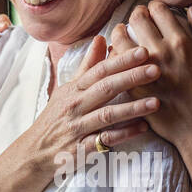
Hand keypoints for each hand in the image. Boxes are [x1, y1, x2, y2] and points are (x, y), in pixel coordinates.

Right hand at [15, 33, 161, 170]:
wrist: (35, 152)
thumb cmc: (56, 118)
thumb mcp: (67, 90)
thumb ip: (87, 66)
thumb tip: (101, 39)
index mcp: (74, 89)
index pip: (100, 70)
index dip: (122, 60)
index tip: (144, 51)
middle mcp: (75, 105)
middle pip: (106, 88)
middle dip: (131, 78)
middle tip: (156, 70)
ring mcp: (78, 127)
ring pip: (107, 115)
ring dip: (132, 108)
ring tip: (156, 102)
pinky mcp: (81, 148)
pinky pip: (105, 140)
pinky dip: (124, 134)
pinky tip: (143, 128)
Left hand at [110, 0, 191, 152]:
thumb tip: (191, 10)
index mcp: (182, 42)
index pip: (158, 9)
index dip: (154, 7)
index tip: (155, 12)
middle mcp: (161, 53)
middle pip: (137, 19)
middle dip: (137, 15)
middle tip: (139, 19)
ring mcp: (144, 70)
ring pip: (121, 38)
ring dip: (121, 31)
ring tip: (125, 33)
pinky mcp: (134, 86)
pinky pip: (116, 63)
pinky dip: (116, 54)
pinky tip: (121, 55)